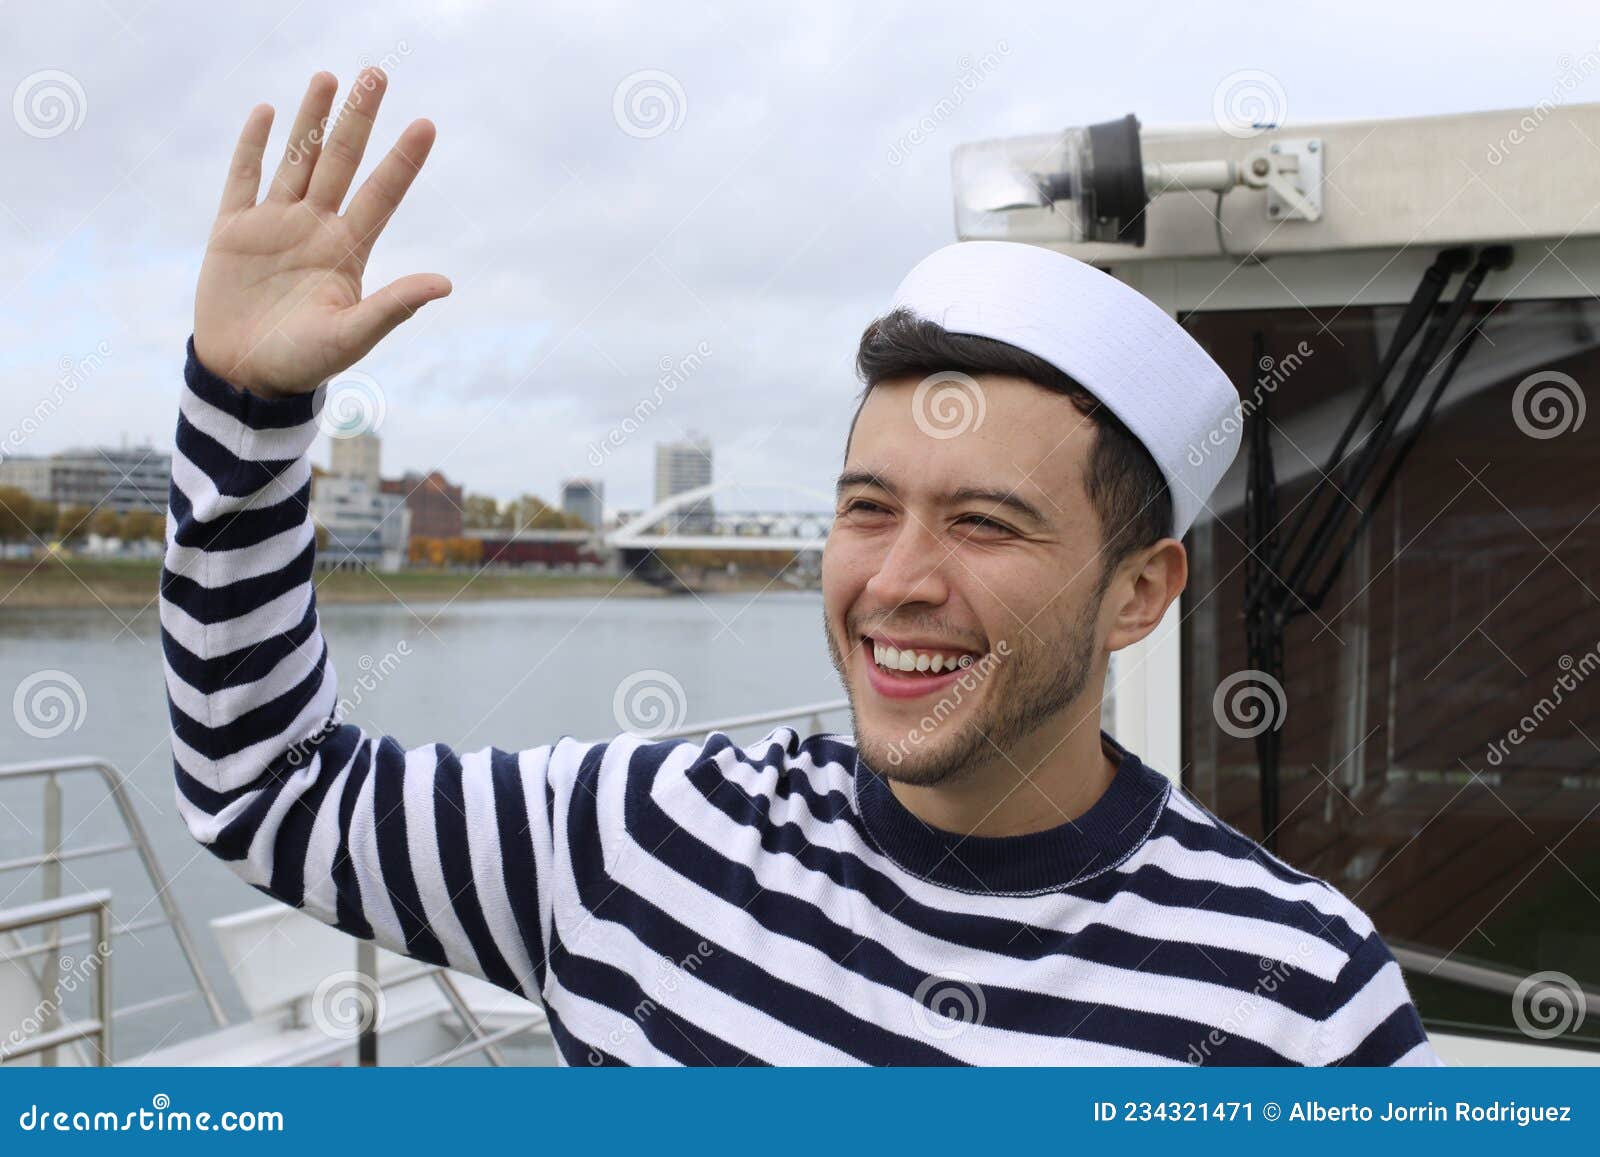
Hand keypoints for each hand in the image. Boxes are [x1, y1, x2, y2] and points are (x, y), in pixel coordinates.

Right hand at [193, 69, 450, 398]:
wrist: (243, 377)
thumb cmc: (302, 364)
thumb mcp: (351, 336)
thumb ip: (394, 306)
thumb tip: (446, 284)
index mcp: (347, 251)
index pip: (381, 194)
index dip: (403, 160)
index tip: (426, 125)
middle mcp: (315, 229)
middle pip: (341, 162)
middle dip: (358, 119)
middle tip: (376, 74)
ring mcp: (274, 225)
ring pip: (296, 159)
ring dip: (312, 120)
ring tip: (329, 78)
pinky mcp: (232, 231)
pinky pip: (244, 179)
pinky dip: (254, 146)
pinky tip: (267, 112)